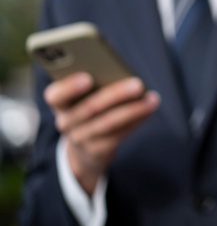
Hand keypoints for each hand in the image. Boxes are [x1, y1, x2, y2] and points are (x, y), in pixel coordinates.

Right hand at [44, 73, 158, 194]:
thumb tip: (124, 75)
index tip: (88, 78)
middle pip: (90, 108)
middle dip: (116, 95)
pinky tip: (149, 109)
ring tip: (152, 99)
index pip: (56, 95)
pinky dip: (136, 120)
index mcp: (59, 102)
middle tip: (138, 84)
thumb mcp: (84, 96)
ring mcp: (80, 138)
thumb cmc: (88, 105)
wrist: (83, 146)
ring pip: (108, 123)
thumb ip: (96, 83)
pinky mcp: (97, 150)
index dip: (70, 87)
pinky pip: (118, 135)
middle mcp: (66, 121)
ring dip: (133, 110)